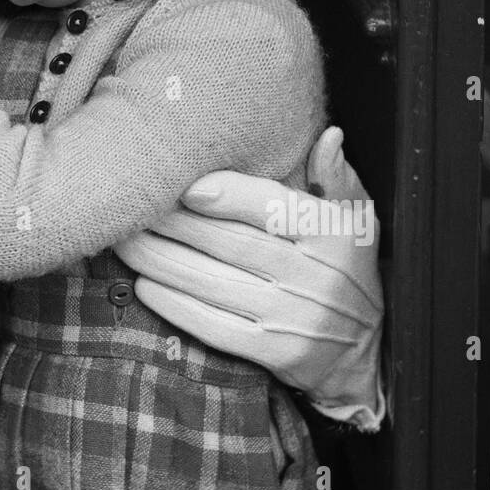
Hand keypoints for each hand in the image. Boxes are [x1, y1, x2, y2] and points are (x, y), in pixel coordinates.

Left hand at [114, 127, 385, 429]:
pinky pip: (216, 328)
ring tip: (125, 239)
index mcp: (334, 234)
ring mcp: (295, 320)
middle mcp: (316, 277)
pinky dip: (177, 307)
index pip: (277, 208)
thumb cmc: (344, 266)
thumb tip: (329, 136)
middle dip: (176, 223)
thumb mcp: (355, 218)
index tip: (186, 184)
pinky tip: (144, 286)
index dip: (230, 195)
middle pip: (234, 244)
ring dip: (162, 261)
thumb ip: (336, 177)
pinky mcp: (275, 354)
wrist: (364, 352)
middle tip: (134, 204)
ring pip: (215, 285)